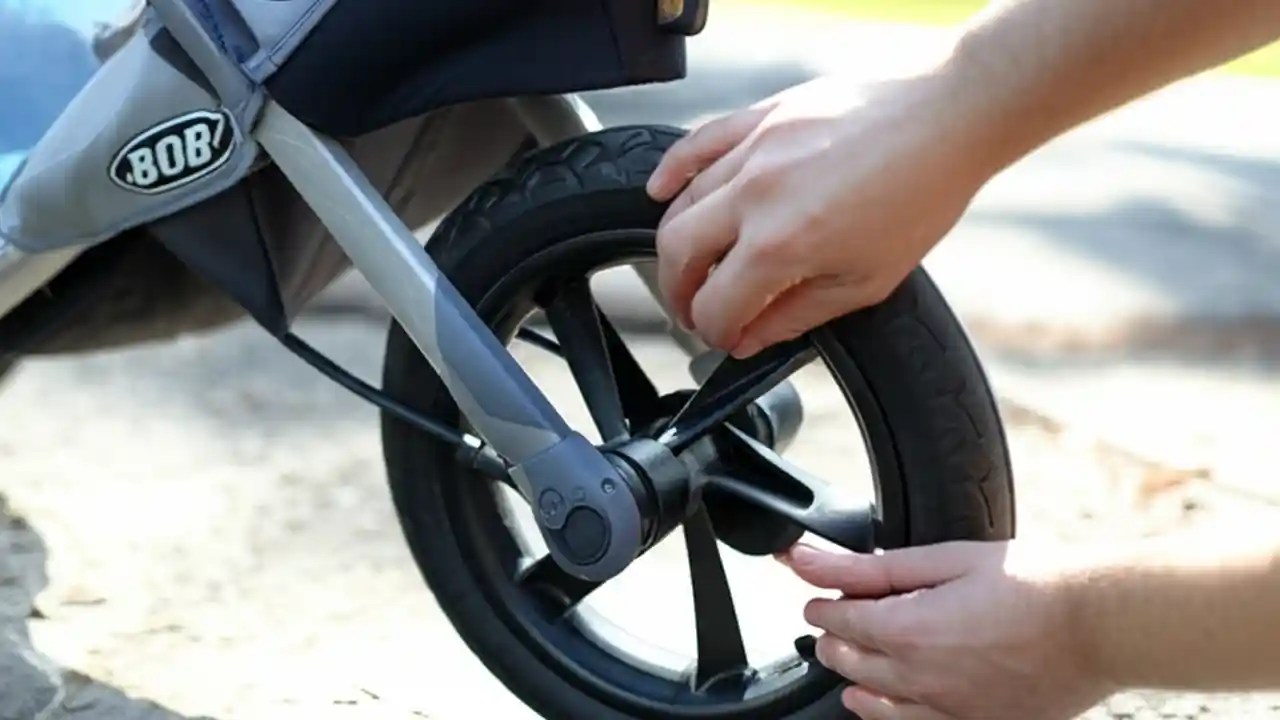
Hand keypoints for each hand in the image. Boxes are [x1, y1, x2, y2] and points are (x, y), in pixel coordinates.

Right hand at [648, 73, 993, 356]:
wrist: (947, 120)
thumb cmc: (919, 197)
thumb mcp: (865, 281)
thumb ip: (796, 316)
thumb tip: (750, 339)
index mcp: (779, 246)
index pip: (715, 305)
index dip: (714, 332)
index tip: (723, 337)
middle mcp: (752, 197)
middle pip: (677, 257)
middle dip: (678, 295)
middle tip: (694, 310)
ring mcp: (749, 152)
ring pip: (679, 207)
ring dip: (675, 246)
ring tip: (690, 265)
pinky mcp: (757, 118)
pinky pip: (694, 146)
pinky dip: (670, 174)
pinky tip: (660, 194)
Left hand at [780, 541, 1115, 719]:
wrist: (1099, 624)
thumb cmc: (1032, 582)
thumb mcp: (942, 559)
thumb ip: (866, 566)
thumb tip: (804, 560)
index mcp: (906, 630)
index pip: (832, 621)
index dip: (822, 602)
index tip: (825, 592)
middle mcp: (919, 679)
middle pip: (845, 661)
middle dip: (836, 635)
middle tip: (844, 614)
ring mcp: (946, 710)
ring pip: (872, 701)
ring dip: (858, 674)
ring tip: (861, 654)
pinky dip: (892, 708)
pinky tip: (894, 694)